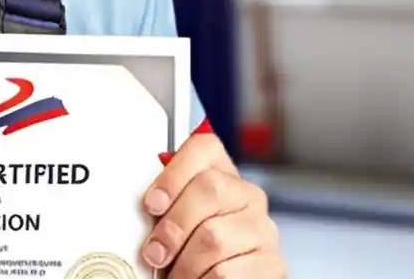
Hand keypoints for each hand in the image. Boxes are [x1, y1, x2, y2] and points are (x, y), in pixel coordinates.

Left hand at [141, 133, 284, 277]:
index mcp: (220, 172)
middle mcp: (248, 195)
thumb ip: (163, 203)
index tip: (151, 204)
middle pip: (210, 190)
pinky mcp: (272, 263)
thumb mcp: (174, 217)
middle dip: (174, 226)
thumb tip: (141, 205)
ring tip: (175, 275)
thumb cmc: (188, 246)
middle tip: (154, 254)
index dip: (175, 173)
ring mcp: (263, 229)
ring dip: (185, 263)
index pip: (204, 147)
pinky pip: (228, 272)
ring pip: (216, 237)